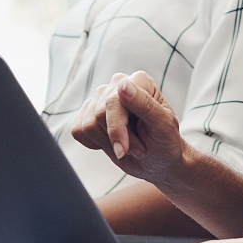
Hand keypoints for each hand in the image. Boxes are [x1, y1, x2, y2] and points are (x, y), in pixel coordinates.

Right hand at [70, 72, 188, 185]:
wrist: (158, 161)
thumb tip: (122, 85)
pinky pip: (78, 131)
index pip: (113, 101)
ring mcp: (101, 99)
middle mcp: (118, 85)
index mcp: (139, 81)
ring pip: (87, 125)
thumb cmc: (165, 142)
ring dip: (108, 143)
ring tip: (128, 146)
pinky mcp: (88, 114)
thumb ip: (144, 104)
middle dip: (117, 139)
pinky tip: (111, 143)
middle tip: (138, 149)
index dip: (117, 129)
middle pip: (98, 114)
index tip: (124, 149)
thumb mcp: (163, 126)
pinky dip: (94, 144)